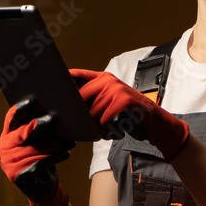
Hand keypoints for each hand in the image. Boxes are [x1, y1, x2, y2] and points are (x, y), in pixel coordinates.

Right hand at [0, 98, 74, 205]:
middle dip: (39, 125)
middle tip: (54, 118)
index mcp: (7, 136)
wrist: (42, 188)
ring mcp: (9, 163)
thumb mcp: (40, 142)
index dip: (21, 108)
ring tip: (69, 141)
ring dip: (54, 144)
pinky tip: (66, 153)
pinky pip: (40, 163)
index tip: (34, 99)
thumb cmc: (42, 159)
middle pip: (22, 132)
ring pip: (35, 149)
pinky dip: (55, 157)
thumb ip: (39, 130)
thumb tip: (53, 111)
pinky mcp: (19, 176)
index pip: (11, 118)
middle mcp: (4, 148)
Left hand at [69, 69, 189, 159]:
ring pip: (91, 114)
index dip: (63, 81)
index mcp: (102, 78)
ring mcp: (115, 90)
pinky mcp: (122, 102)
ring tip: (108, 128)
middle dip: (81, 117)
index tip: (51, 87)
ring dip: (97, 128)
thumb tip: (66, 106)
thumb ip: (92, 97)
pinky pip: (103, 120)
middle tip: (90, 127)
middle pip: (80, 99)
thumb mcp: (109, 99)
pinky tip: (116, 130)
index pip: (76, 75)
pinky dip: (107, 131)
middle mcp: (107, 81)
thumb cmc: (128, 113)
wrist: (154, 121)